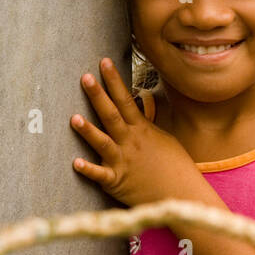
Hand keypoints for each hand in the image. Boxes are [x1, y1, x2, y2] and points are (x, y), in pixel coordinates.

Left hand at [71, 58, 199, 207]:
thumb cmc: (174, 165)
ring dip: (88, 131)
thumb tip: (140, 106)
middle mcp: (130, 142)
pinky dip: (88, 169)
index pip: (125, 100)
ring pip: (103, 142)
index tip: (104, 62)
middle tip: (86, 77)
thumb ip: (147, 123)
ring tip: (74, 118)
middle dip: (98, 95)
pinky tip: (75, 163)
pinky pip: (100, 174)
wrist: (180, 192)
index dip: (114, 81)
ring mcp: (123, 161)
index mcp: (141, 129)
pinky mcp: (117, 181)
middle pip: (111, 115)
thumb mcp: (164, 138)